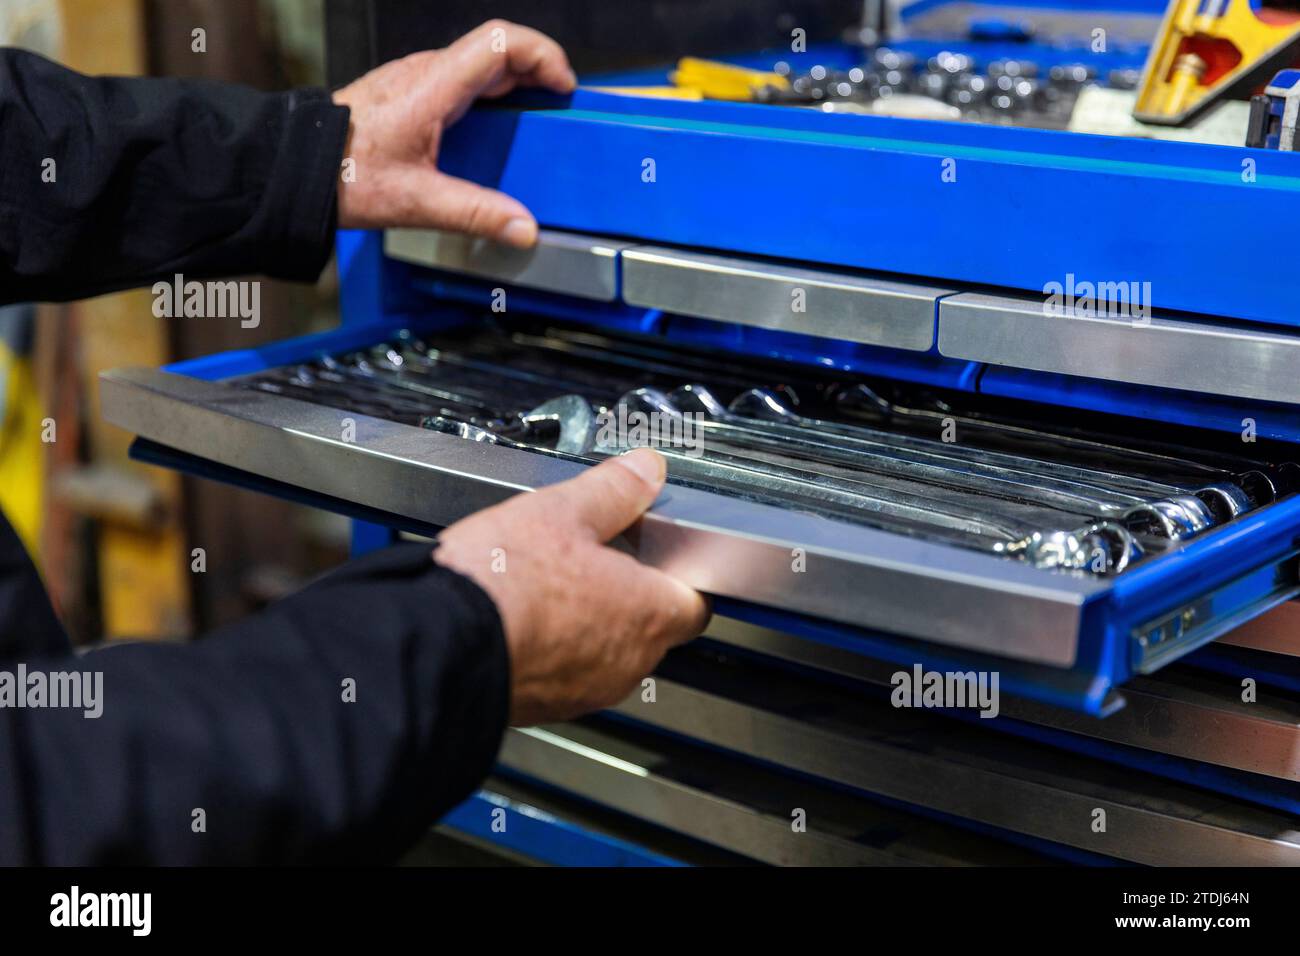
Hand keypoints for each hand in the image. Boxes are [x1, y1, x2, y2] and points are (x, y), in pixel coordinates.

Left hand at [332, 19, 575, 246]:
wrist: (294, 167)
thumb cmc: (344, 175)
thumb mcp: (417, 201)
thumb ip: (476, 213)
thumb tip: (524, 228)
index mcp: (433, 85)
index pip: (501, 41)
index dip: (543, 54)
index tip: (563, 86)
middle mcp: (426, 72)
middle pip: (498, 49)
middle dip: (538, 70)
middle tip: (559, 103)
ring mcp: (417, 79)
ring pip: (480, 63)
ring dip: (514, 82)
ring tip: (534, 115)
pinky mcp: (409, 93)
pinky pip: (462, 80)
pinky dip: (490, 94)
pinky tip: (494, 129)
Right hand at [434, 448, 710, 724]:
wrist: (437, 646)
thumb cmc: (501, 585)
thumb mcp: (561, 511)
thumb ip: (614, 490)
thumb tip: (645, 471)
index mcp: (647, 613)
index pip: (696, 600)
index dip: (679, 570)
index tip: (658, 548)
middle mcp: (627, 664)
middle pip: (650, 626)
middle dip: (628, 593)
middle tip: (591, 556)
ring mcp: (586, 692)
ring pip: (606, 652)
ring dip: (587, 622)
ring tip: (546, 583)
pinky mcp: (545, 708)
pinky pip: (564, 673)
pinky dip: (552, 647)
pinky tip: (520, 615)